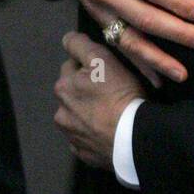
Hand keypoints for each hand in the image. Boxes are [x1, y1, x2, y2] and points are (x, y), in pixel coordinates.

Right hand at [47, 0, 193, 83]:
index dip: (175, 2)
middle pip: (142, 19)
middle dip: (175, 33)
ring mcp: (98, 7)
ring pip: (128, 39)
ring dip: (156, 58)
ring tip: (183, 73)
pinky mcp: (98, 16)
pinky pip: (118, 44)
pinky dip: (137, 63)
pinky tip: (156, 78)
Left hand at [53, 32, 147, 167]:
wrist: (133, 138)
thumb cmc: (119, 94)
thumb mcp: (102, 60)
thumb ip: (80, 45)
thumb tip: (67, 39)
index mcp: (63, 87)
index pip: (72, 66)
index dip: (89, 65)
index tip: (106, 70)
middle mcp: (60, 113)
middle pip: (72, 93)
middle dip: (85, 89)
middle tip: (110, 91)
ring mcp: (72, 137)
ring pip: (77, 116)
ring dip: (87, 112)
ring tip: (111, 113)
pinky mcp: (84, 154)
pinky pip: (86, 138)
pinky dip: (94, 133)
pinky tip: (109, 131)